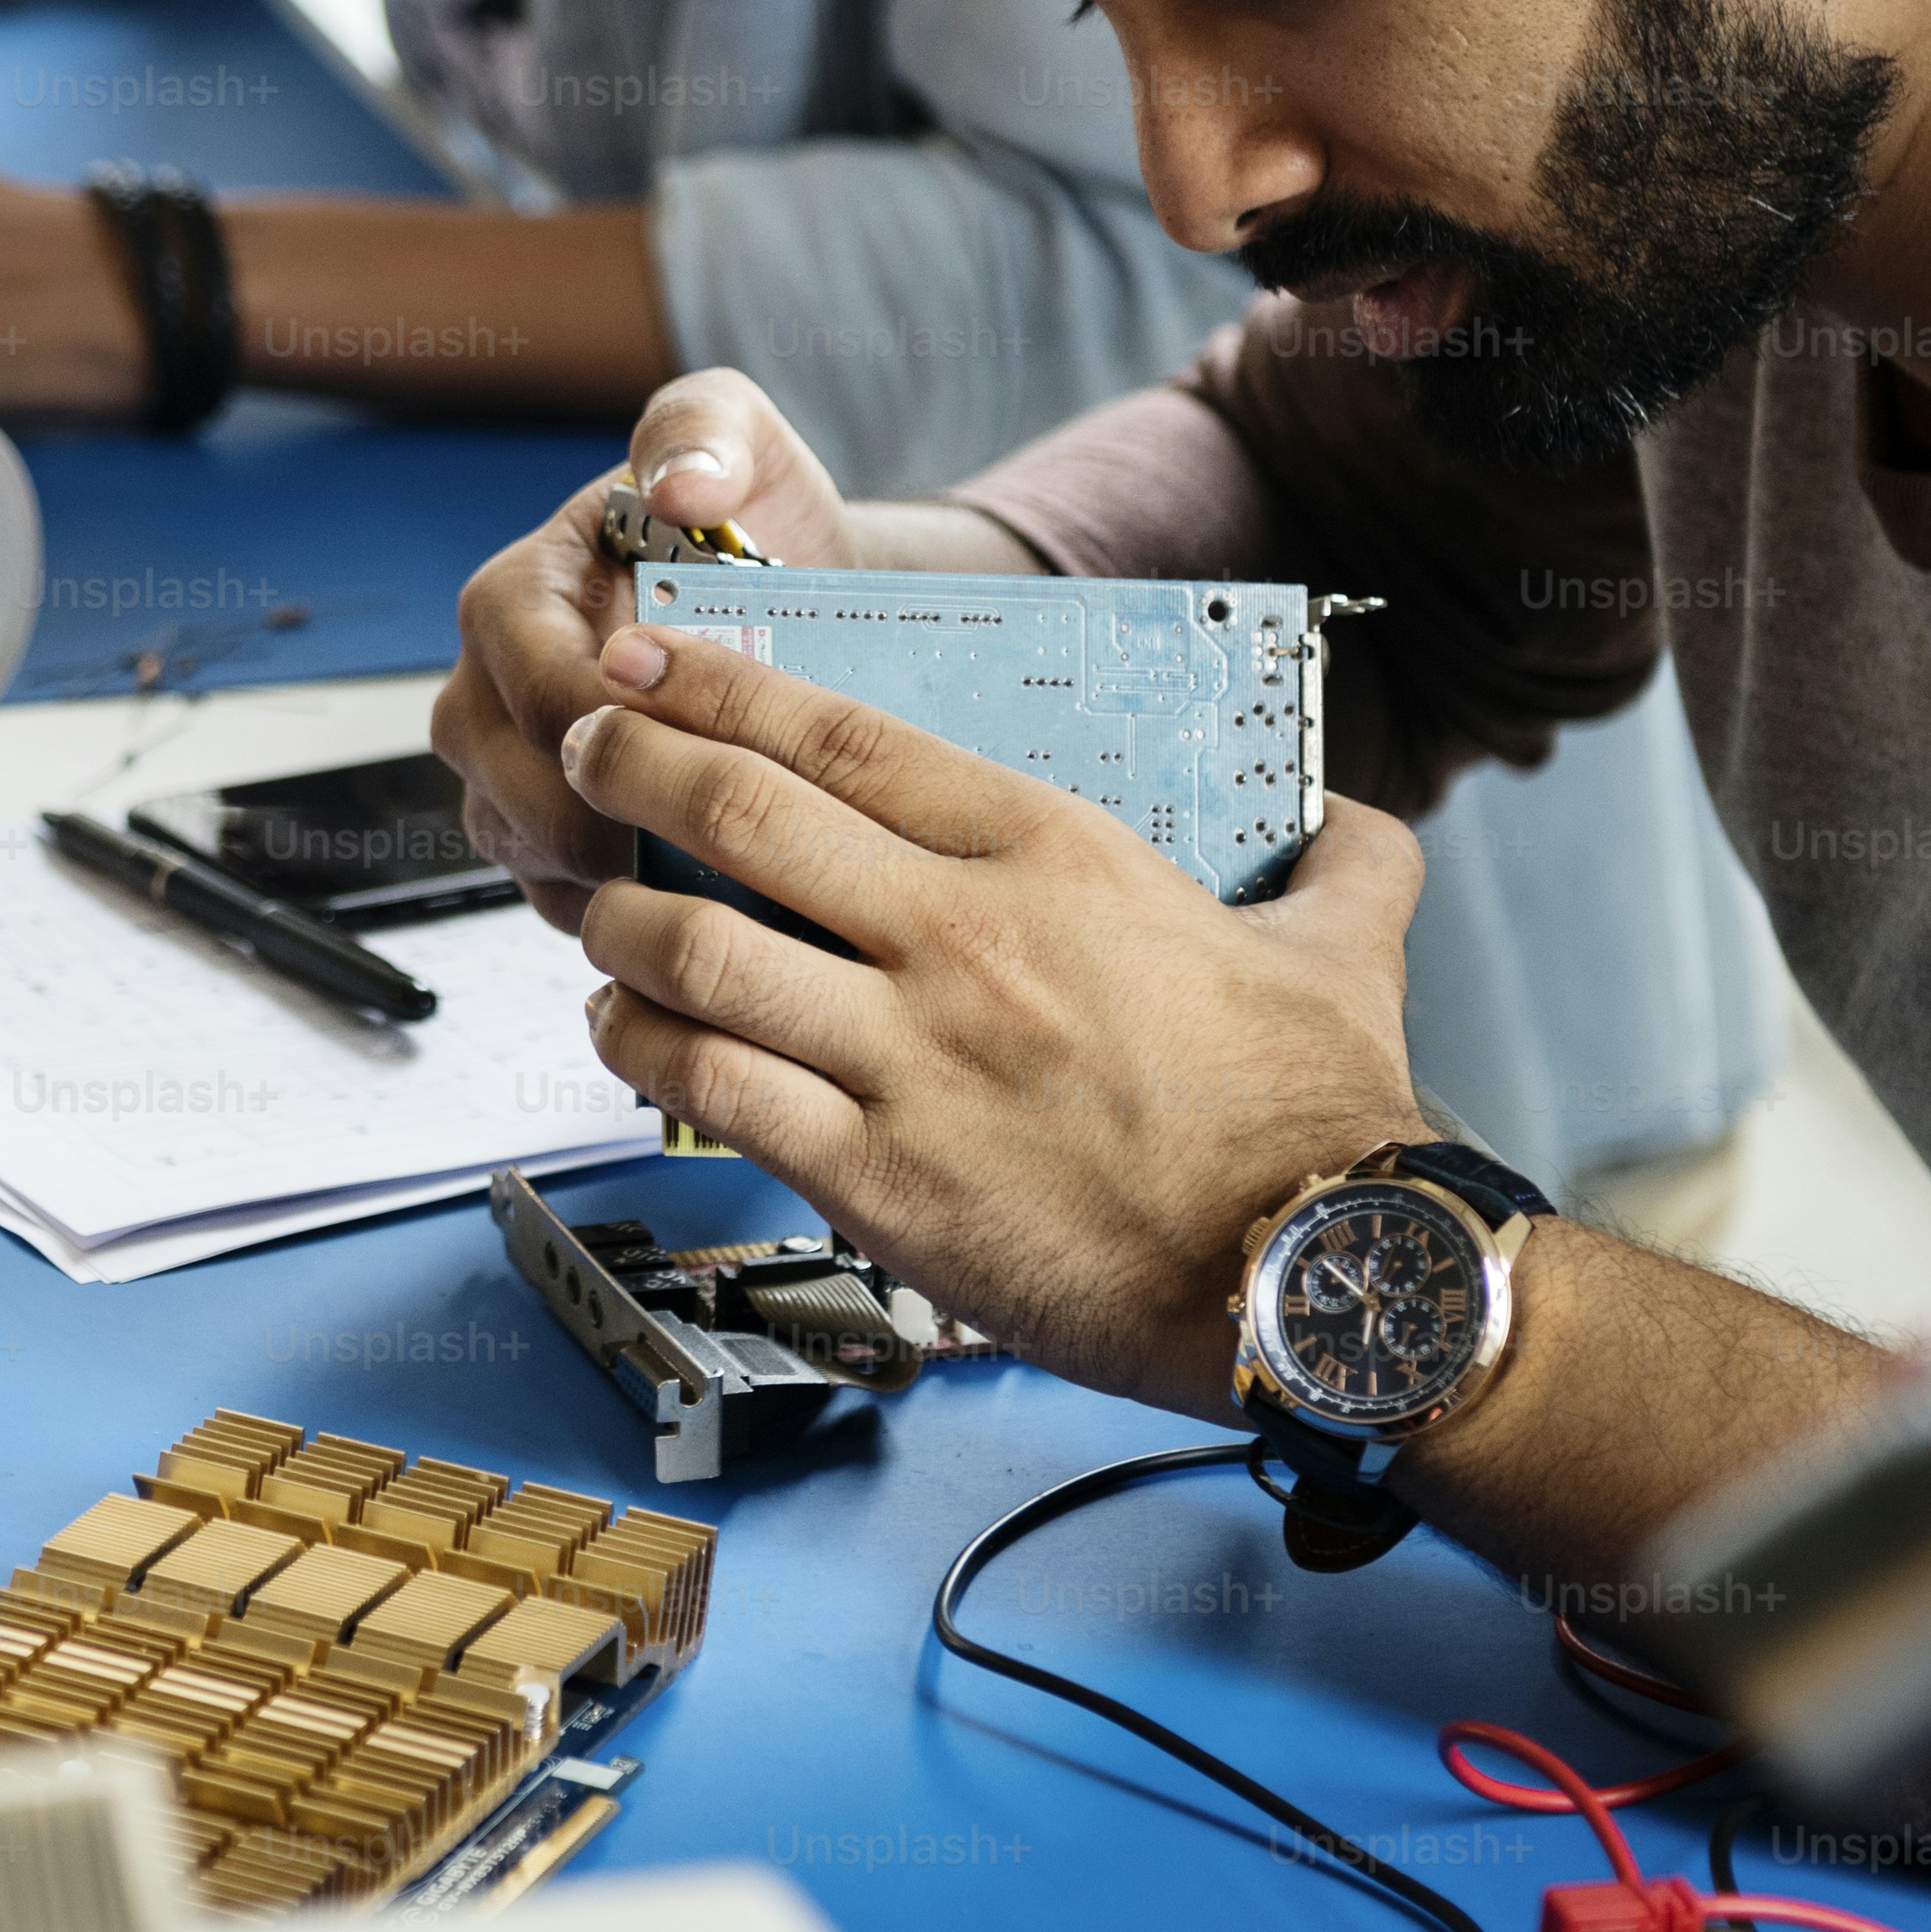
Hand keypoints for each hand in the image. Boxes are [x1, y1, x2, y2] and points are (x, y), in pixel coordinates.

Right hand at [428, 370, 937, 925]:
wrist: (792, 602)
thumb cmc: (755, 522)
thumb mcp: (740, 441)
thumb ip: (705, 430)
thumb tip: (682, 481)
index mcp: (511, 599)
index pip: (531, 679)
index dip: (609, 719)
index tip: (702, 739)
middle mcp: (483, 694)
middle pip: (514, 785)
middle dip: (614, 817)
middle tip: (721, 834)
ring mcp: (502, 777)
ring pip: (530, 856)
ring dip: (620, 880)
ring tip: (721, 876)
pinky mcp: (537, 845)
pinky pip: (560, 902)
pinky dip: (627, 915)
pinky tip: (705, 904)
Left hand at [551, 619, 1429, 1412]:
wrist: (1319, 1278)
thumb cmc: (1322, 1119)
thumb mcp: (1347, 944)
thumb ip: (1342, 857)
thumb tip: (1348, 816)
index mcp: (1054, 857)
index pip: (842, 735)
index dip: (720, 681)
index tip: (648, 653)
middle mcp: (963, 941)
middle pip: (741, 814)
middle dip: (631, 760)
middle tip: (582, 743)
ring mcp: (911, 1062)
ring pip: (695, 953)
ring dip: (618, 920)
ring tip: (595, 909)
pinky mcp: (879, 1180)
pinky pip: (712, 1091)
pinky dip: (640, 1052)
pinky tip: (623, 1035)